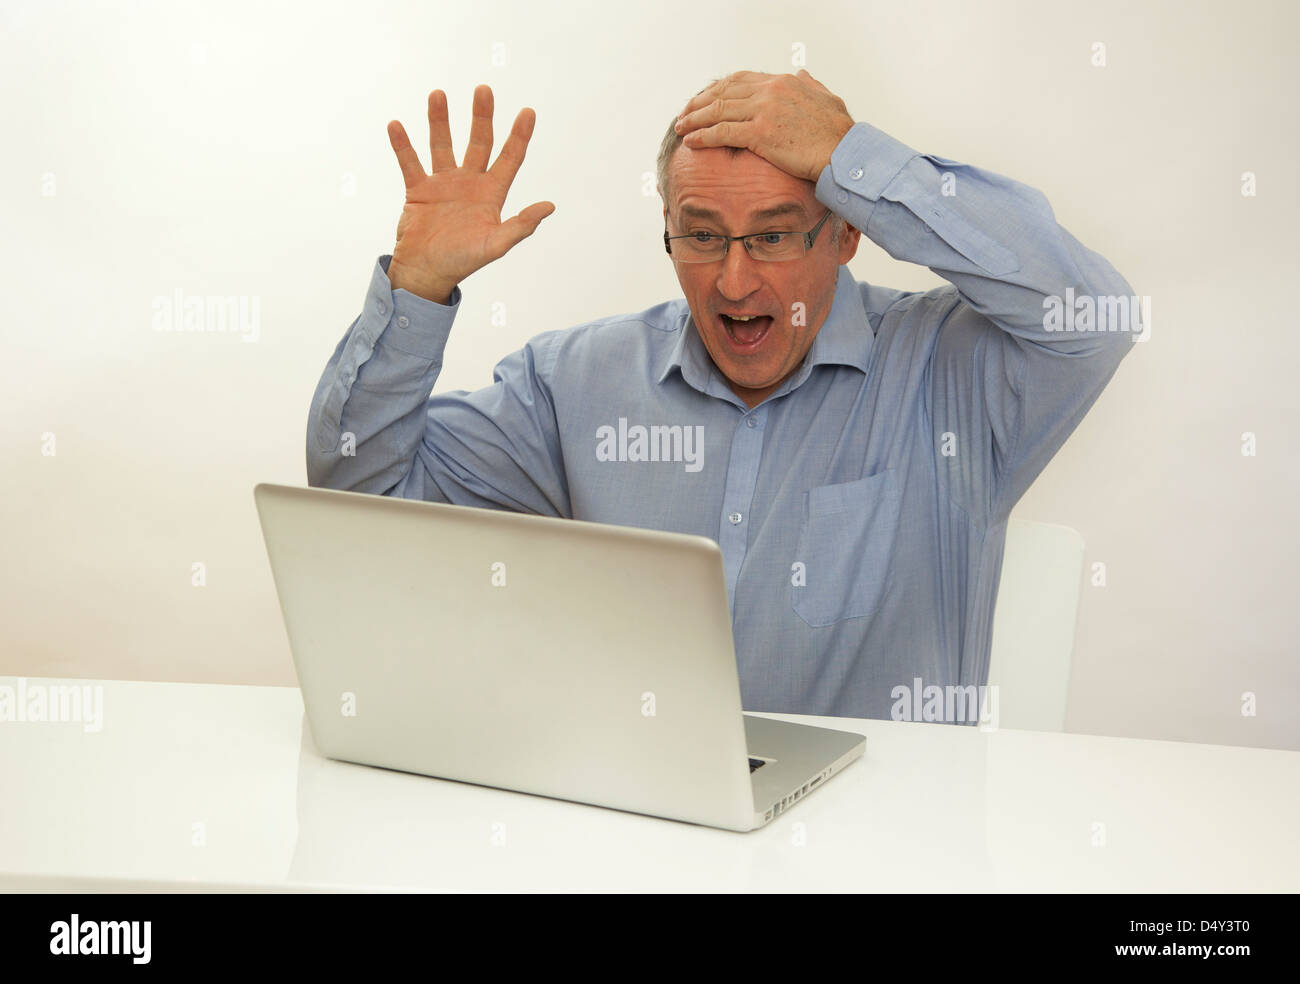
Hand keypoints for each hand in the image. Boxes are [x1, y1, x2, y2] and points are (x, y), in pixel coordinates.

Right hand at [386, 85, 553, 302]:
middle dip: (482, 117)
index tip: (528, 112)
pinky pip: (410, 162)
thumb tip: (549, 206)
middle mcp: (469, 184)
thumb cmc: (462, 263)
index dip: (520, 136)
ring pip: (442, 144)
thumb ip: (521, 225)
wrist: (425, 273)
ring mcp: (443, 184)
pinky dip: (403, 145)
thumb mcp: (495, 245)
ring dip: (440, 120)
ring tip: (438, 94)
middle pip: (479, 142)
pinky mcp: (418, 190)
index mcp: (491, 195)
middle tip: (484, 90)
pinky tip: (396, 125)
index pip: (510, 159)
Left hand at [673, 70, 853, 182]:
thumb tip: (803, 73)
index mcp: (784, 82)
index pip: (740, 80)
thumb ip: (811, 84)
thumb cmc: (839, 133)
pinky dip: (703, 135)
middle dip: (699, 102)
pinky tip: (691, 140)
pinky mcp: (761, 133)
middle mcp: (771, 91)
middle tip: (685, 113)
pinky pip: (722, 132)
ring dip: (694, 118)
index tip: (705, 99)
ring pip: (718, 110)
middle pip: (723, 92)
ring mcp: (764, 110)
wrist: (845, 152)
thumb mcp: (827, 98)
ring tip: (680, 126)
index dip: (718, 90)